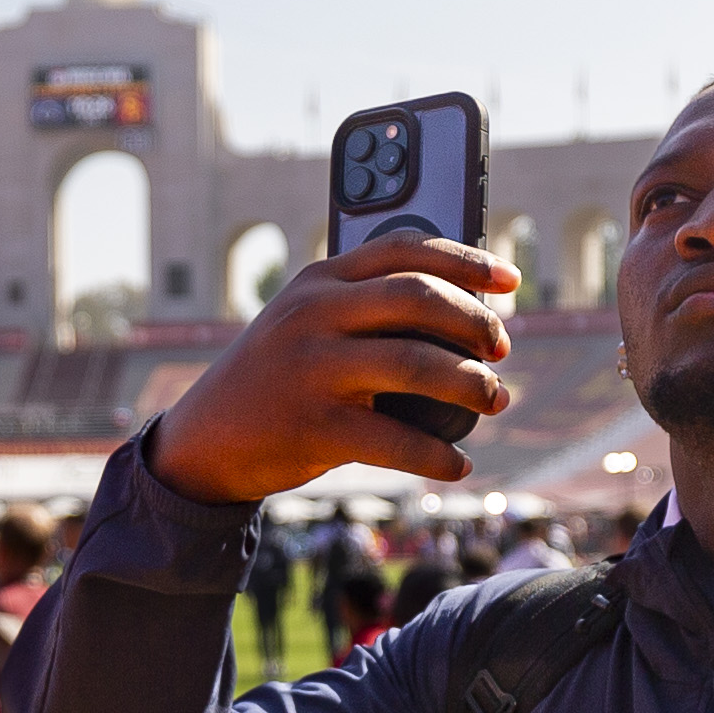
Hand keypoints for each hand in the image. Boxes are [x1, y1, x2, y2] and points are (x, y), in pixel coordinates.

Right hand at [146, 234, 516, 504]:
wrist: (203, 442)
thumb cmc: (274, 379)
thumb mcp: (303, 324)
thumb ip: (361, 306)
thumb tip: (460, 313)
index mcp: (319, 282)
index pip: (404, 249)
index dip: (467, 260)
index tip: (510, 281)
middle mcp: (314, 316)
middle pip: (418, 298)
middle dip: (476, 322)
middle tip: (502, 349)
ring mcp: (312, 370)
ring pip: (417, 364)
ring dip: (471, 384)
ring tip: (494, 399)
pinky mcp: (314, 428)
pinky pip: (396, 440)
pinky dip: (438, 455)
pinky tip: (458, 463)